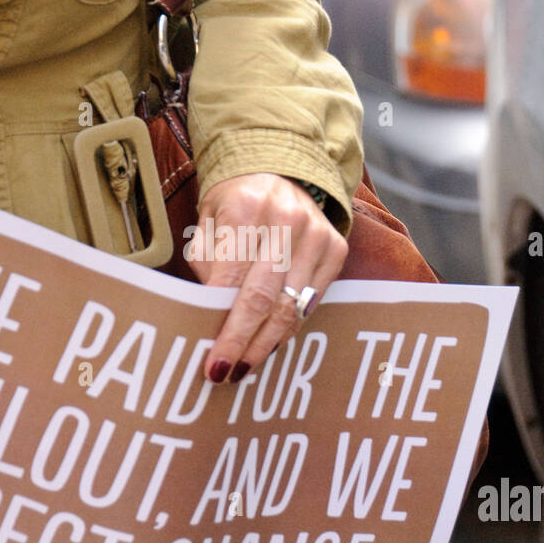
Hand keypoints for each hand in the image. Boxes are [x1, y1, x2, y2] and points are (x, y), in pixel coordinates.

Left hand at [191, 172, 347, 382]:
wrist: (278, 169)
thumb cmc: (233, 204)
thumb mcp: (207, 225)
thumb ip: (208, 268)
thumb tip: (209, 320)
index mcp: (245, 207)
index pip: (231, 281)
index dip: (222, 325)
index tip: (211, 359)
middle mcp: (286, 219)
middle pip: (263, 298)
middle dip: (243, 342)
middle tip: (227, 373)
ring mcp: (316, 234)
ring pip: (291, 305)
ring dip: (267, 342)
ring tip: (246, 366)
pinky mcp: (336, 248)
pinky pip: (311, 300)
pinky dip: (290, 326)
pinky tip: (270, 341)